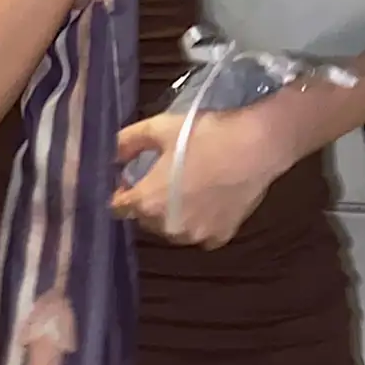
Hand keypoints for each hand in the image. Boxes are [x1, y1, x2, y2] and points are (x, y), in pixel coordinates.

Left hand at [111, 96, 299, 248]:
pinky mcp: (220, 236)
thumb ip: (127, 142)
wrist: (255, 146)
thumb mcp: (159, 128)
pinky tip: (209, 197)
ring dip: (173, 213)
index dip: (121, 190)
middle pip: (145, 218)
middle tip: (163, 175)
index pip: (117, 207)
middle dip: (148, 201)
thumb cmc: (204, 134)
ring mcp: (196, 236)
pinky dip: (200, 220)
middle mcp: (168, 227)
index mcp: (147, 202)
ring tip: (189, 185)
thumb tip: (110, 154)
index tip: (129, 176)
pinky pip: (200, 233)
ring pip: (173, 228)